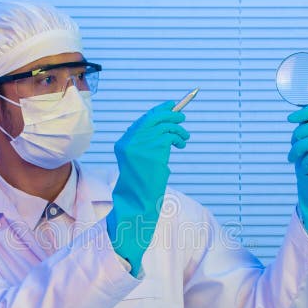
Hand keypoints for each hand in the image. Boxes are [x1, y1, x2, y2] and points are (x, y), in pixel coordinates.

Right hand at [107, 101, 189, 275]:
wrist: (138, 201)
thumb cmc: (141, 185)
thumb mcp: (140, 162)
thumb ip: (147, 145)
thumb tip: (165, 127)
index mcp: (123, 143)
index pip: (142, 121)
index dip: (157, 112)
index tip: (170, 107)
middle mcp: (130, 141)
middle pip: (152, 118)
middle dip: (169, 114)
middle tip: (182, 117)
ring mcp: (141, 144)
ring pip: (165, 125)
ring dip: (178, 129)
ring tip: (184, 139)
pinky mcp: (153, 149)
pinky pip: (170, 135)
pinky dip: (179, 138)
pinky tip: (181, 144)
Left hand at [287, 105, 307, 239]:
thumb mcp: (307, 145)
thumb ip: (304, 133)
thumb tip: (294, 118)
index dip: (305, 113)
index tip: (289, 119)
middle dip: (295, 138)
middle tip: (291, 151)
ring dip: (296, 151)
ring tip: (292, 159)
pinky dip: (304, 163)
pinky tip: (306, 168)